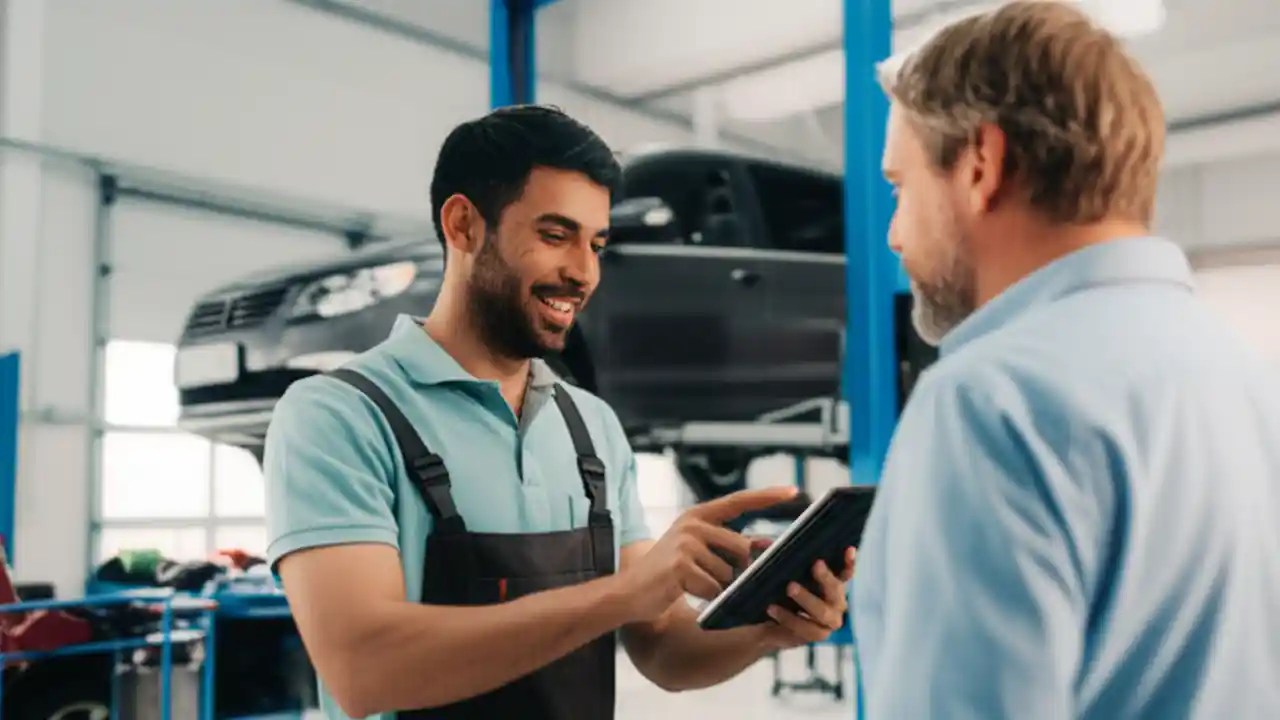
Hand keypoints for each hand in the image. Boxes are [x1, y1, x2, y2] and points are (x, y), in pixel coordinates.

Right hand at [615, 486, 798, 622]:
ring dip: (718, 587)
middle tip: (711, 579)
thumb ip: (729, 546)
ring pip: (728, 572)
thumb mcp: (700, 552)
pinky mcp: (680, 565)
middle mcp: (692, 523)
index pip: (738, 501)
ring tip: (692, 585)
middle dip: (737, 571)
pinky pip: (713, 588)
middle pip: (740, 548)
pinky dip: (706, 597)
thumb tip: (768, 544)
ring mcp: (685, 543)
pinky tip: (686, 592)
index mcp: (698, 516)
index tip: (794, 491)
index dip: (767, 496)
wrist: (630, 592)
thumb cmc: (670, 573)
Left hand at [758, 547, 856, 649]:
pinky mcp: (816, 635)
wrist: (767, 620)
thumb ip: (770, 554)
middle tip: (815, 564)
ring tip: (790, 587)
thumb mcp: (774, 569)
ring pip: (823, 612)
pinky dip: (788, 617)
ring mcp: (828, 620)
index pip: (845, 570)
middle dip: (826, 577)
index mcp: (831, 582)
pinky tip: (772, 608)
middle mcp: (836, 601)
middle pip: (835, 589)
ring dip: (807, 599)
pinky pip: (806, 629)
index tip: (848, 548)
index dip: (849, 561)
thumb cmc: (777, 587)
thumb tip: (763, 543)